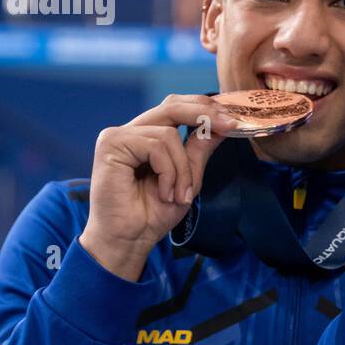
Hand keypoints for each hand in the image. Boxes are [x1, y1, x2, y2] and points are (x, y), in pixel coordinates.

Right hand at [80, 94, 237, 280]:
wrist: (130, 239)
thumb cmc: (153, 213)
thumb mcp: (188, 178)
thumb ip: (199, 149)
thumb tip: (223, 125)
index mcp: (147, 136)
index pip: (176, 108)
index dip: (205, 108)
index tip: (234, 120)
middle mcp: (131, 131)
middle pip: (172, 106)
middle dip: (205, 114)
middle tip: (230, 126)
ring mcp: (118, 135)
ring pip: (168, 134)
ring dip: (182, 168)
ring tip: (178, 195)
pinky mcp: (111, 144)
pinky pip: (155, 145)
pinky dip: (168, 171)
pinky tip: (164, 193)